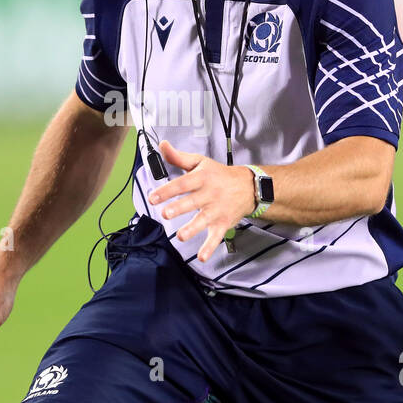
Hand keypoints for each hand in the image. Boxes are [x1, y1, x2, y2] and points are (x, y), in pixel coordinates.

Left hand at [148, 139, 257, 261]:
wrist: (248, 187)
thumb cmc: (219, 174)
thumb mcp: (200, 162)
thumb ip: (178, 157)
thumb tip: (162, 145)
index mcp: (202, 178)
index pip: (182, 184)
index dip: (167, 190)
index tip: (153, 198)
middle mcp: (209, 194)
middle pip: (193, 202)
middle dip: (179, 209)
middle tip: (165, 214)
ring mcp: (216, 210)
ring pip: (203, 221)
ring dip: (192, 229)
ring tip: (180, 236)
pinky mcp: (222, 223)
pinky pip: (216, 237)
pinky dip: (209, 248)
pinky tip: (202, 257)